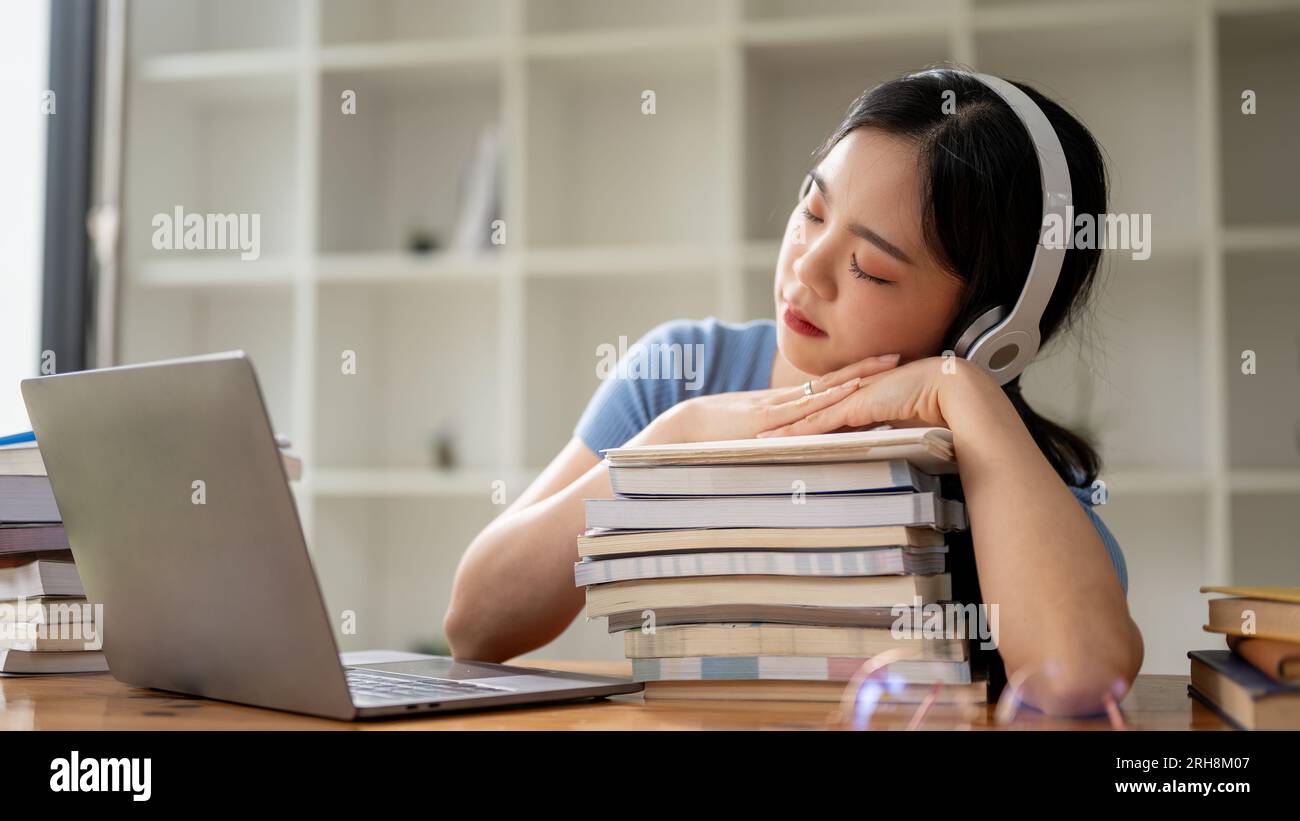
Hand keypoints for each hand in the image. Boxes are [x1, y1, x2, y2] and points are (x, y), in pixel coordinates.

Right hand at [630, 353, 902, 445]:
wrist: (681, 429)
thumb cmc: (712, 435)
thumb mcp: (751, 432)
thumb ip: (774, 434)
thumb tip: (795, 447)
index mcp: (783, 405)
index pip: (826, 387)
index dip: (855, 375)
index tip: (883, 366)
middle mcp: (785, 403)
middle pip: (834, 382)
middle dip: (867, 368)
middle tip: (900, 356)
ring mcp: (778, 410)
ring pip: (826, 390)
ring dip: (858, 377)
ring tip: (888, 365)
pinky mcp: (768, 420)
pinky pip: (804, 407)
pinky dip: (829, 398)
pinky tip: (851, 391)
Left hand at [755, 355, 985, 436]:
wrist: (950, 389)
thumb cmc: (935, 405)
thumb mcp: (903, 422)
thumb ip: (888, 430)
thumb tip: (885, 447)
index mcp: (861, 396)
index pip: (824, 410)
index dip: (802, 420)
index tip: (782, 431)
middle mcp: (851, 394)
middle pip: (808, 410)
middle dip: (781, 422)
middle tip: (754, 433)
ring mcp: (852, 399)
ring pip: (807, 416)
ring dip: (782, 429)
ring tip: (756, 440)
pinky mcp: (856, 407)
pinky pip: (821, 423)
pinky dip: (799, 433)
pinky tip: (779, 442)